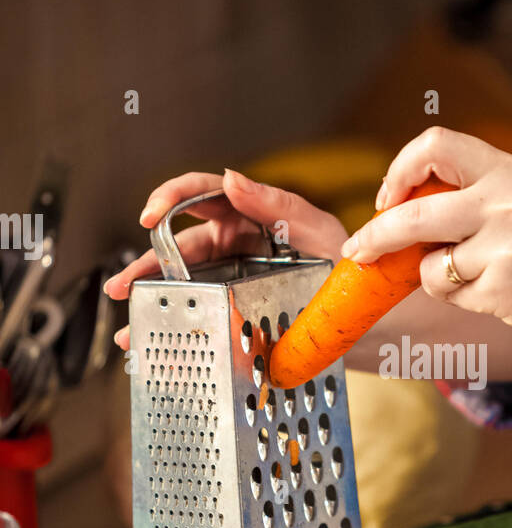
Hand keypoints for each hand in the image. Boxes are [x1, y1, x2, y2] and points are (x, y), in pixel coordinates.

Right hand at [104, 168, 347, 350]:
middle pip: (180, 250)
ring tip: (132, 328)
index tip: (150, 215)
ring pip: (184, 287)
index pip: (201, 196)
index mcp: (250, 217)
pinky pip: (202, 318)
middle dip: (146, 267)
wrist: (373, 322)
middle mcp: (236, 247)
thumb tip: (230, 177)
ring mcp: (234, 282)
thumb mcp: (317, 231)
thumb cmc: (350, 268)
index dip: (170, 200)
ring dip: (154, 306)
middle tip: (122, 286)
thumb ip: (275, 204)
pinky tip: (160, 349)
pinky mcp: (239, 314)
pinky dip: (180, 333)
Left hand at [341, 127, 511, 344]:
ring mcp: (502, 246)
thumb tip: (402, 216)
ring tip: (481, 277)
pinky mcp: (502, 288)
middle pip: (412, 213)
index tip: (389, 197)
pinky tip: (504, 294)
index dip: (400, 170)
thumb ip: (475, 197)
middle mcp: (503, 201)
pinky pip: (453, 296)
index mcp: (507, 170)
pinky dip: (465, 299)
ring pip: (430, 265)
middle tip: (359, 251)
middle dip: (376, 235)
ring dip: (438, 277)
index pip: (435, 145)